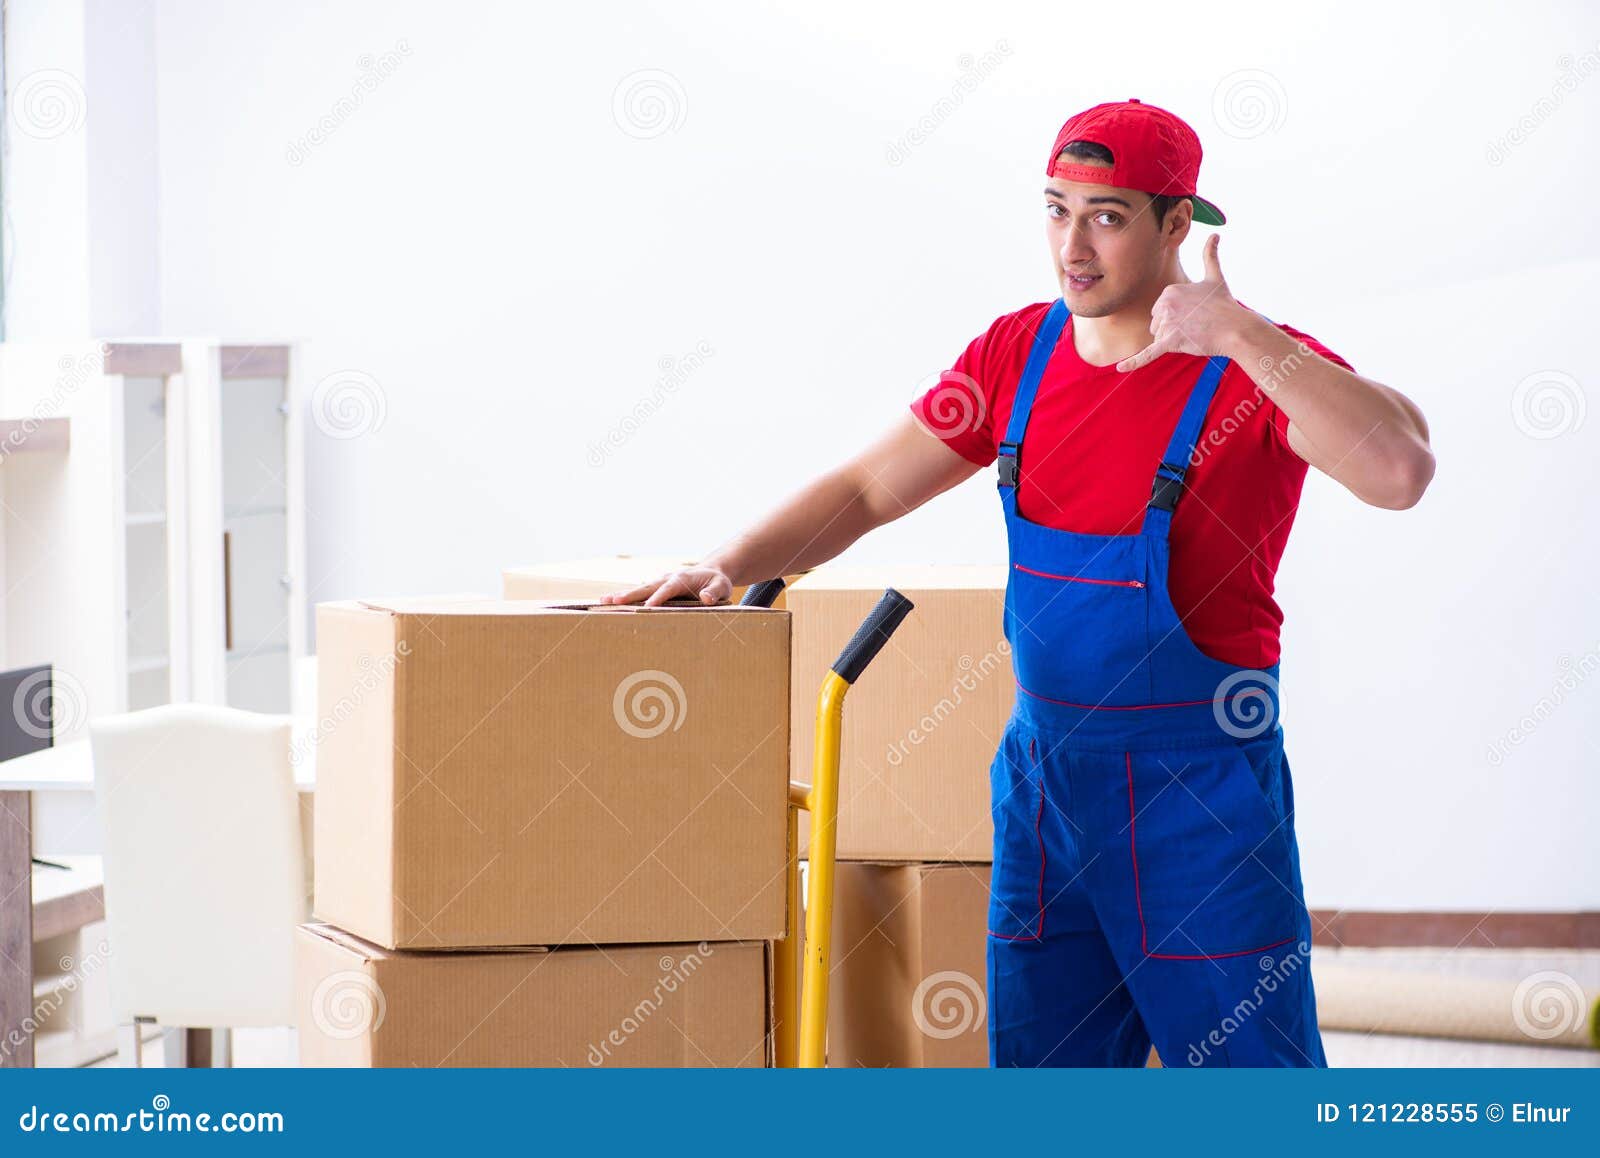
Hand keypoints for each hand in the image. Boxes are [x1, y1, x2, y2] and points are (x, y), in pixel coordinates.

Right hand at [599, 566, 733, 607]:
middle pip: (646, 587)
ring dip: (622, 595)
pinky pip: (640, 593)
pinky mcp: (656, 588)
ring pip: (639, 589)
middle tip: (613, 600)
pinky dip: (625, 598)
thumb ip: (715, 591)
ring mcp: (659, 582)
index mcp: (682, 579)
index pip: (668, 589)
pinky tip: (609, 604)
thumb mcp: (722, 586)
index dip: (658, 597)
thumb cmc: (717, 582)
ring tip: (603, 600)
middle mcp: (667, 578)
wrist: (711, 573)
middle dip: (630, 594)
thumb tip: (706, 598)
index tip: (647, 607)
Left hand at [1115, 234, 1252, 373]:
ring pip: (1158, 338)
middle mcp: (1164, 304)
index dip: (1176, 316)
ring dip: (1173, 340)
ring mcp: (1167, 323)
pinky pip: (1147, 354)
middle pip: (1155, 324)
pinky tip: (1121, 368)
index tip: (1195, 314)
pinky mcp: (1170, 342)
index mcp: (1168, 290)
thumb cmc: (1225, 305)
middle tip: (1195, 325)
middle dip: (1171, 329)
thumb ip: (1210, 256)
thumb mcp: (1215, 277)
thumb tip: (1215, 235)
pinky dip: (1134, 362)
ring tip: (1194, 334)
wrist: (1236, 328)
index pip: (1159, 311)